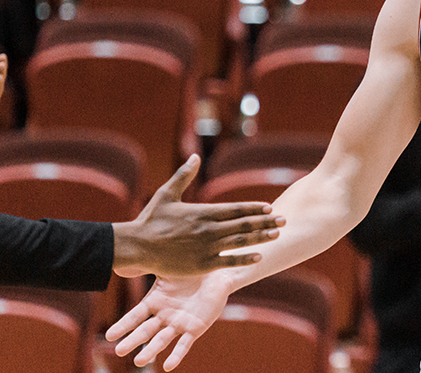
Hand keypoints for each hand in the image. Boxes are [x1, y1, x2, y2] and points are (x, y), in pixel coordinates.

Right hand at [106, 270, 233, 369]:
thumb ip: (152, 261)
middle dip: (133, 341)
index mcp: (155, 301)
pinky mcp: (195, 329)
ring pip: (162, 340)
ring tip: (139, 361)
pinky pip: (184, 344)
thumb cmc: (193, 268)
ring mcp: (178, 323)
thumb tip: (131, 250)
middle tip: (119, 351)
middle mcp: (164, 315)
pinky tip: (168, 366)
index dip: (123, 325)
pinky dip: (176, 355)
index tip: (109, 336)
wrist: (219, 273)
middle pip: (145, 331)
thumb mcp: (170, 265)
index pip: (135, 316)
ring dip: (151, 351)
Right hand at [111, 154, 285, 277]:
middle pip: (243, 225)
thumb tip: (194, 156)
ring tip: (277, 234)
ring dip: (260, 237)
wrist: (136, 247)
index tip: (269, 207)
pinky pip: (228, 261)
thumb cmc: (150, 220)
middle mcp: (208, 229)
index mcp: (202, 211)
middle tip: (284, 220)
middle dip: (265, 222)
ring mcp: (206, 247)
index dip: (254, 208)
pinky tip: (259, 255)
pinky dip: (244, 258)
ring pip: (240, 242)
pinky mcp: (201, 265)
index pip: (235, 209)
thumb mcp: (166, 194)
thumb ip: (183, 176)